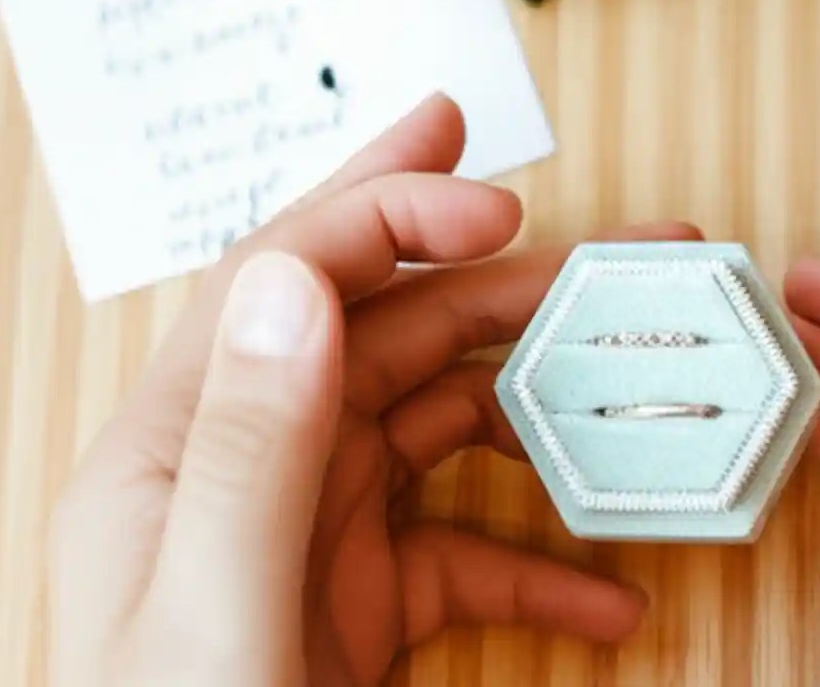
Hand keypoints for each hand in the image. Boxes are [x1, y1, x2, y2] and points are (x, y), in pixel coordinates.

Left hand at [51, 94, 699, 685]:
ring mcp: (316, 528)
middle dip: (502, 285)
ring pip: (439, 424)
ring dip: (541, 406)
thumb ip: (250, 451)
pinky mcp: (367, 596)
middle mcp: (252, 465)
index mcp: (182, 446)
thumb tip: (301, 280)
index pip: (285, 277)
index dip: (390, 213)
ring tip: (638, 392)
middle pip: (386, 334)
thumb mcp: (210, 615)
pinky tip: (612, 597)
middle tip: (618, 261)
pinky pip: (466, 548)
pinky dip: (542, 560)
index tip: (502, 205)